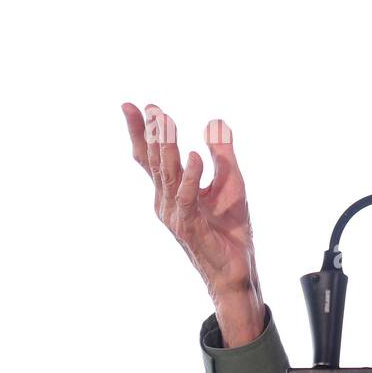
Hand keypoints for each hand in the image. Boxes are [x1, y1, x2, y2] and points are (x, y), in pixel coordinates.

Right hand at [123, 101, 260, 302]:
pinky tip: (194, 156)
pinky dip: (190, 177)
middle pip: (154, 162)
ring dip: (167, 148)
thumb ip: (221, 154)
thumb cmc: (230, 228)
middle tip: (151, 108)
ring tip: (166, 122)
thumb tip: (214, 123)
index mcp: (171, 191)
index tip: (135, 106)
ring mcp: (174, 215)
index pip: (151, 157)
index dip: (142, 132)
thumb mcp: (229, 182)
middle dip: (153, 134)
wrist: (236, 267)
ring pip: (167, 176)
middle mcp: (166, 201)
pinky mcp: (189, 227)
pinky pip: (187, 197)